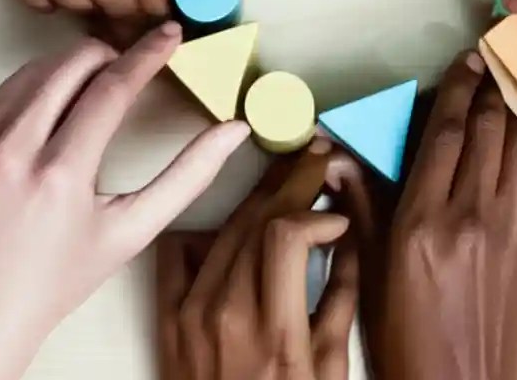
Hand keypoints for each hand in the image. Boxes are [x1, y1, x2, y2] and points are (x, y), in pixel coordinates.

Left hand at [0, 25, 248, 379]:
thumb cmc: (60, 278)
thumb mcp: (132, 232)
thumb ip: (187, 178)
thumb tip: (232, 132)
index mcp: (62, 172)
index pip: (112, 88)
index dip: (148, 55)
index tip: (172, 35)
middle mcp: (19, 147)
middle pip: (74, 63)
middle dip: (115, 53)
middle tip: (142, 62)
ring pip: (41, 66)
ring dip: (80, 61)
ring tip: (109, 77)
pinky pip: (13, 85)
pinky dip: (44, 76)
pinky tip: (66, 89)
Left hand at [156, 142, 358, 379]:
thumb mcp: (329, 369)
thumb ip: (340, 300)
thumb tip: (350, 242)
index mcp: (273, 331)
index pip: (285, 235)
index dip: (315, 210)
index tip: (338, 211)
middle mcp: (224, 315)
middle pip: (254, 221)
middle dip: (290, 182)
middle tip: (316, 158)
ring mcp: (188, 315)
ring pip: (221, 230)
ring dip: (257, 198)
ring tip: (284, 177)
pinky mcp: (166, 320)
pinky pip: (180, 254)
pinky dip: (208, 232)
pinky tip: (232, 225)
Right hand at [372, 53, 516, 379]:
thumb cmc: (408, 337)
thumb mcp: (372, 271)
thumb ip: (361, 207)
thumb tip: (340, 158)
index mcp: (422, 220)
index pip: (444, 132)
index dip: (456, 88)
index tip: (464, 61)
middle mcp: (473, 216)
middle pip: (489, 128)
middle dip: (489, 89)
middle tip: (488, 67)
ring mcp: (515, 231)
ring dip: (515, 122)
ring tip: (502, 113)